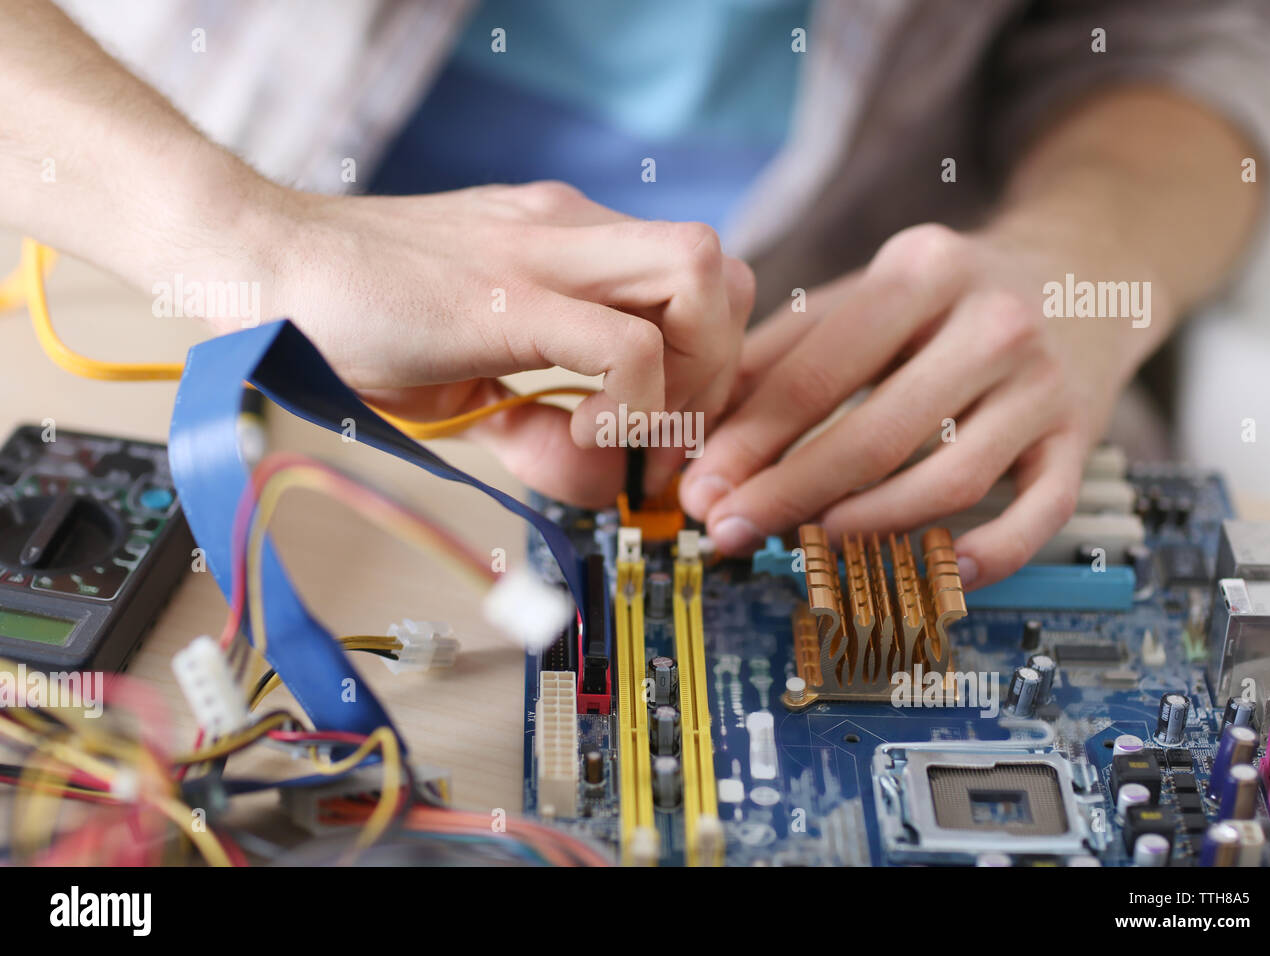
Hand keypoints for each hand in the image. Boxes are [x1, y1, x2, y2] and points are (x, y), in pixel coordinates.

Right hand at [198, 181, 753, 505]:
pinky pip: (627, 346)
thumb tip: (596, 478)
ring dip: (691, 374)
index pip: (698, 280)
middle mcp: (571, 232)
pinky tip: (571, 432)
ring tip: (624, 428)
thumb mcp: (473, 386)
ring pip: (699, 277)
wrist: (260, 265)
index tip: (667, 436)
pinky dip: (631, 405)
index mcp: (568, 244)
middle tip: (663, 438)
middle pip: (724, 270)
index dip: (710, 365)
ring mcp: (544, 252)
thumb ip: (540, 427)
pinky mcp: (508, 294)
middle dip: (720, 370)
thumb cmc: (357, 320)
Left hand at [679, 222, 1160, 587]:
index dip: (748, 441)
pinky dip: (993, 553)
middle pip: (876, 434)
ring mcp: (1043, 386)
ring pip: (951, 480)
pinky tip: (942, 573)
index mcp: (921, 273)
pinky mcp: (1081, 437)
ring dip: (870, 526)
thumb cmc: (949, 294)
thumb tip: (698, 430)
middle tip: (733, 530)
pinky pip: (1042, 512)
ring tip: (810, 545)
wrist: (1084, 272)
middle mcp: (992, 324)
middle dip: (789, 494)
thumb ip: (781, 351)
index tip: (700, 488)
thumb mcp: (865, 291)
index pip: (817, 374)